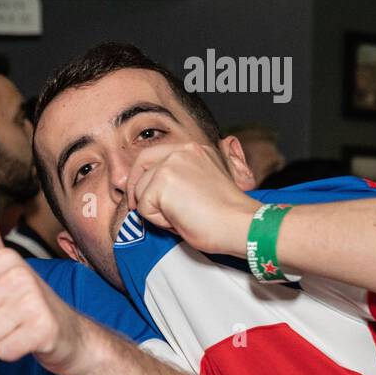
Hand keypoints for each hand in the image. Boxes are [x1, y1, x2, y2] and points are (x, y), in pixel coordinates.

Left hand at [0, 194, 97, 374]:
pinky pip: (2, 351)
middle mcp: (19, 275)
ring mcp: (34, 302)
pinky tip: (26, 341)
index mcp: (5, 259)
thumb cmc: (29, 300)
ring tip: (16, 328)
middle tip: (4, 317)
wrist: (71, 334)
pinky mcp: (43, 331)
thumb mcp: (6, 264)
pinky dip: (10, 351)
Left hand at [124, 143, 259, 255]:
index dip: (143, 175)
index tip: (143, 193)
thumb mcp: (203, 183)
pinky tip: (180, 221)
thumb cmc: (227, 214)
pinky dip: (158, 221)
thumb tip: (152, 189)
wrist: (242, 225)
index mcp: (194, 149)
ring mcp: (170, 165)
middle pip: (140, 163)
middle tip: (136, 206)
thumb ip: (181, 178)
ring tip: (181, 218)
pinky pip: (144, 208)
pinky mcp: (163, 182)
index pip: (155, 154)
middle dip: (134, 186)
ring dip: (154, 210)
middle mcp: (181, 151)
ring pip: (141, 191)